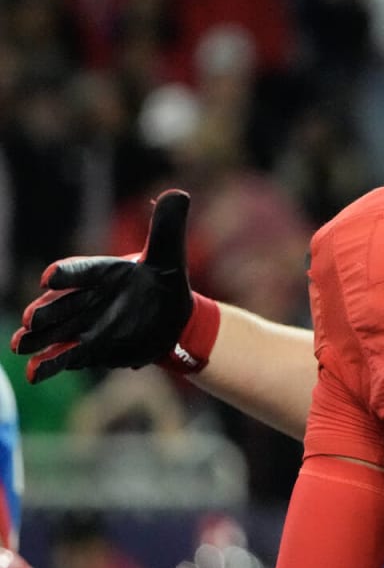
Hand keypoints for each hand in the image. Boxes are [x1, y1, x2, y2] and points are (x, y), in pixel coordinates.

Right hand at [11, 190, 198, 381]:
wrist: (172, 319)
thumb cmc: (165, 283)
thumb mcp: (170, 256)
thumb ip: (166, 228)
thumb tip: (178, 193)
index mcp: (104, 272)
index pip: (83, 270)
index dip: (68, 273)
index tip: (51, 277)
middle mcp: (88, 298)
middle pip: (62, 304)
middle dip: (46, 311)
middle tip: (32, 319)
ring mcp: (86, 324)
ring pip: (56, 330)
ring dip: (38, 338)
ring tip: (21, 344)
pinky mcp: (90, 348)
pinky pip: (66, 356)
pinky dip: (50, 364)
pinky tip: (34, 373)